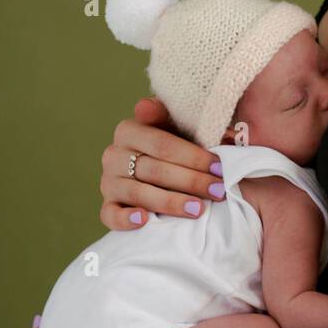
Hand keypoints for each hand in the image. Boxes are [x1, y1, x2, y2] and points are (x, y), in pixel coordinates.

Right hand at [100, 96, 225, 229]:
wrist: (165, 173)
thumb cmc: (176, 147)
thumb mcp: (179, 127)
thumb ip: (173, 114)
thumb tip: (145, 106)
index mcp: (129, 130)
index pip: (163, 145)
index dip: (193, 157)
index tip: (219, 168)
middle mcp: (114, 154)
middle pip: (155, 170)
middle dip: (191, 181)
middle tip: (218, 191)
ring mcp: (108, 182)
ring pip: (138, 193)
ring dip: (170, 202)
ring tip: (198, 209)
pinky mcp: (107, 206)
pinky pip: (110, 215)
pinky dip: (125, 219)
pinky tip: (144, 220)